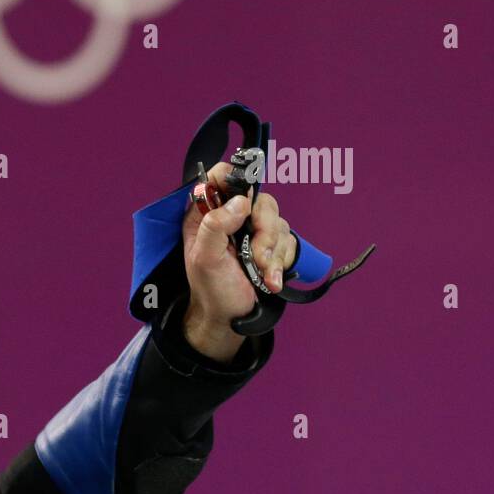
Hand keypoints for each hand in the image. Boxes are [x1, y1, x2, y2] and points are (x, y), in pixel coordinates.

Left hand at [180, 163, 296, 359]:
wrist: (231, 317)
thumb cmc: (211, 289)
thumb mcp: (204, 259)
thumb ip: (215, 225)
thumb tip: (240, 202)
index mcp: (207, 214)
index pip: (220, 176)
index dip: (235, 180)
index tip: (245, 204)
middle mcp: (232, 217)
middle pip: (260, 200)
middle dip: (264, 230)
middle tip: (257, 255)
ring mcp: (254, 230)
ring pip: (278, 222)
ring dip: (273, 252)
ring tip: (261, 273)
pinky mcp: (272, 245)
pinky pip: (289, 240)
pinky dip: (282, 261)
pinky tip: (270, 279)